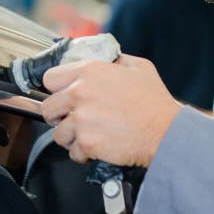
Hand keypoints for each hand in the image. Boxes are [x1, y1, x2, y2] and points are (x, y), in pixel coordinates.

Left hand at [41, 54, 181, 166]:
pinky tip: (97, 146)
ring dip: (71, 137)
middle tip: (72, 119)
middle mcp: (80, 93)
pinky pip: (73, 152)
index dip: (56, 88)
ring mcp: (81, 119)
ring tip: (88, 134)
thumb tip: (107, 60)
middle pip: (48, 107)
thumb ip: (116, 61)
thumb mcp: (138, 67)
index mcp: (90, 71)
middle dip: (58, 115)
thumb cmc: (154, 102)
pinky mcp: (87, 142)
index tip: (62, 95)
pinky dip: (83, 153)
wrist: (166, 132)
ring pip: (58, 133)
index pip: (50, 78)